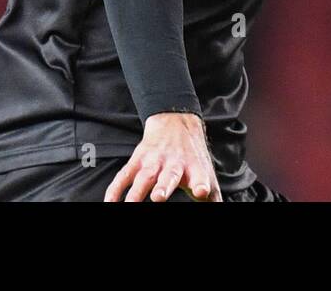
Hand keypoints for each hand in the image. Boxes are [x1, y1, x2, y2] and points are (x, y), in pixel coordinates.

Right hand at [103, 111, 221, 201]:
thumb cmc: (192, 158)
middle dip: (163, 188)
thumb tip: (220, 209)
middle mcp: (173, 164)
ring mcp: (153, 162)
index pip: (200, 177)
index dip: (202, 185)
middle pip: (168, 177)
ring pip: (143, 177)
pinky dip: (115, 190)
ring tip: (130, 206)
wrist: (175, 122)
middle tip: (158, 197)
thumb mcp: (206, 173)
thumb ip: (212, 196)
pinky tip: (109, 203)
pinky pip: (123, 176)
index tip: (201, 191)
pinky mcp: (137, 161)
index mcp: (194, 169)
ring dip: (137, 192)